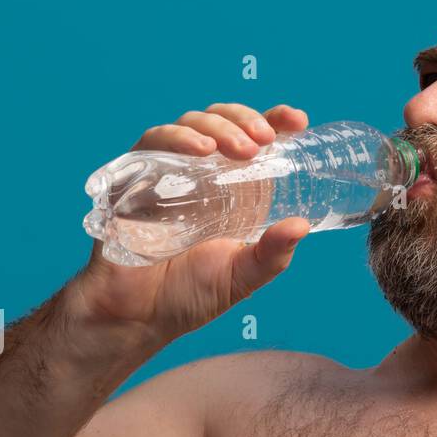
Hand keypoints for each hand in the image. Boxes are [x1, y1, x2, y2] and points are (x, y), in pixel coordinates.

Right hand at [66, 102, 312, 348]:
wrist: (136, 317)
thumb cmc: (190, 295)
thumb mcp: (243, 275)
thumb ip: (272, 253)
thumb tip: (301, 226)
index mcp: (236, 187)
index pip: (256, 137)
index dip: (276, 119)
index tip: (296, 119)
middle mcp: (204, 173)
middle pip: (225, 120)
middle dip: (246, 120)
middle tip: (263, 141)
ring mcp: (168, 171)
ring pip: (192, 123)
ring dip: (219, 127)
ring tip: (240, 148)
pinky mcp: (135, 177)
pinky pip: (153, 142)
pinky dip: (178, 137)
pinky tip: (200, 150)